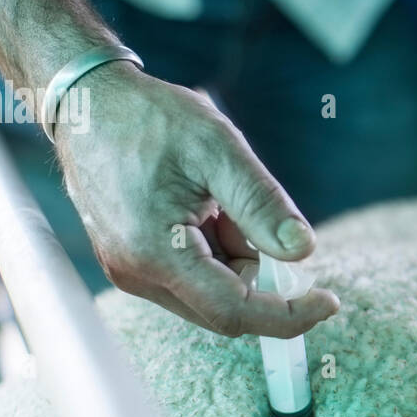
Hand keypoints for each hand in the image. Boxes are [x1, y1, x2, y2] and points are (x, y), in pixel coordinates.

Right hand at [53, 61, 338, 337]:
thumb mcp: (217, 148)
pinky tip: (199, 205)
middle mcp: (136, 274)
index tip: (329, 301)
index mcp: (155, 253)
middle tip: (247, 211)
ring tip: (213, 198)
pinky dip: (212, 247)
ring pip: (210, 291)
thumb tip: (302, 251)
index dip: (288, 314)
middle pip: (225, 305)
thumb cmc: (147, 118)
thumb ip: (261, 203)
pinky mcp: (131, 262)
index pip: (235, 311)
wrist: (87, 103)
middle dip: (255, 267)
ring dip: (233, 253)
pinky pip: (191, 275)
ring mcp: (129, 271)